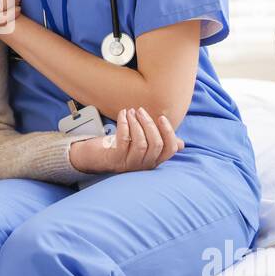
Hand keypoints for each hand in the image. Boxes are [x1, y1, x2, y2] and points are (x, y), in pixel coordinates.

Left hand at [68, 107, 183, 173]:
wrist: (93, 158)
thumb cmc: (120, 149)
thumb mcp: (142, 145)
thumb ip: (160, 143)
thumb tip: (181, 144)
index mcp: (153, 160)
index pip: (170, 150)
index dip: (169, 132)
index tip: (161, 117)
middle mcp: (144, 165)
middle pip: (156, 144)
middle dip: (150, 124)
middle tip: (141, 110)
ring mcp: (130, 164)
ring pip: (141, 143)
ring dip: (136, 123)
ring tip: (131, 112)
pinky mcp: (116, 161)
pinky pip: (124, 140)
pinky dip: (124, 124)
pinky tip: (122, 115)